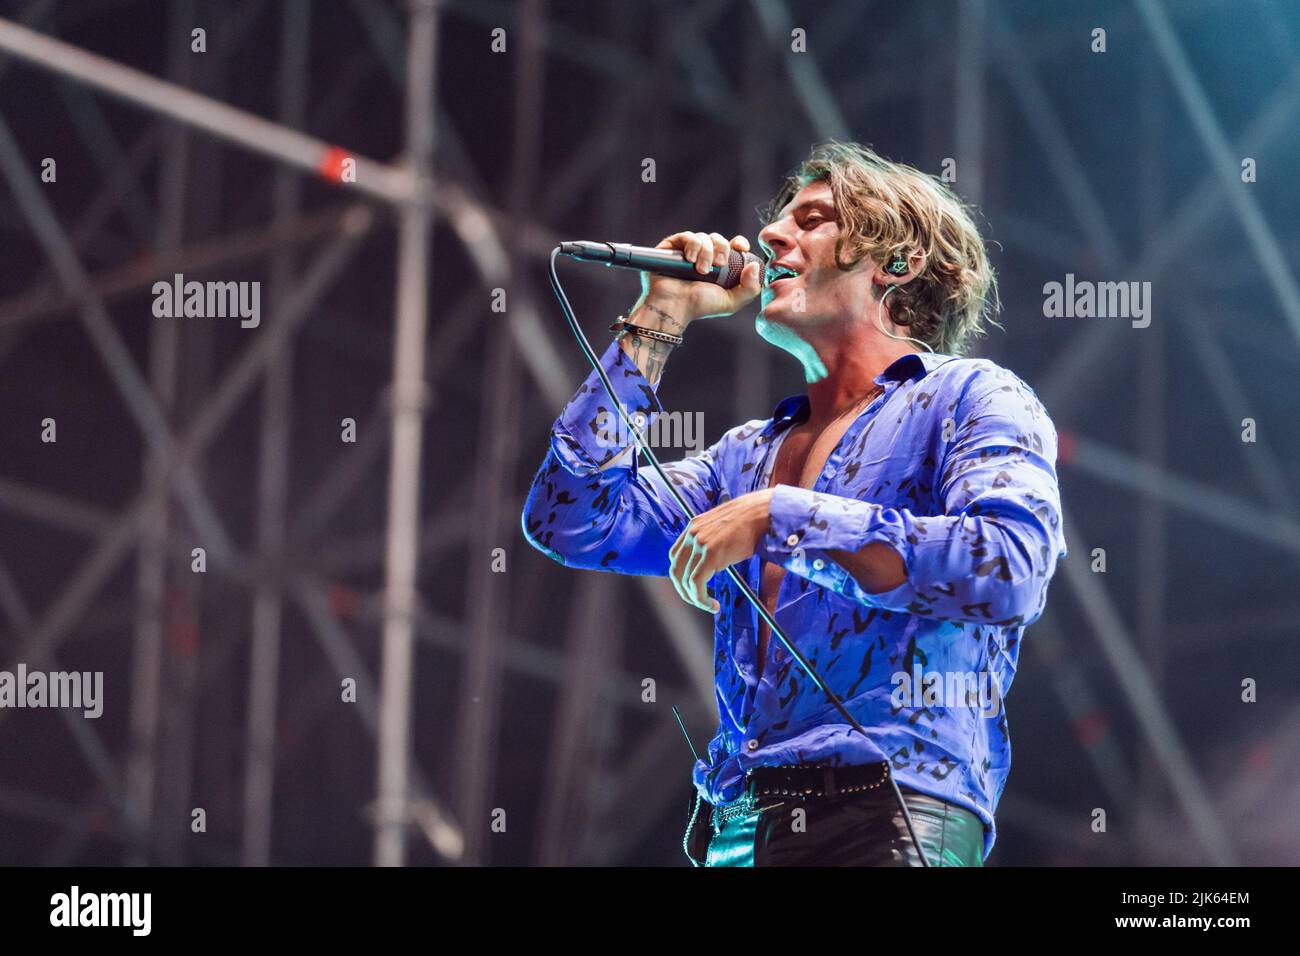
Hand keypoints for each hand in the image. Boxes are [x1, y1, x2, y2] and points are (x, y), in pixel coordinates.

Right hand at [637, 231, 761, 328]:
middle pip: (719, 239)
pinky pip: (687, 236)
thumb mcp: (731, 302)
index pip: (732, 246)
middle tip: (718, 265)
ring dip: (706, 252)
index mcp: (719, 267)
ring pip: (703, 237)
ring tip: (700, 270)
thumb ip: (750, 288)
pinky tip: (690, 259)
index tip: (741, 247)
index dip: (739, 243)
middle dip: (722, 249)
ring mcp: (687, 251)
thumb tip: (754, 265)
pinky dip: (692, 245)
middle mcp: (704, 257)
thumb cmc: (699, 306)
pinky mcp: (672, 247)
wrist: (674, 307)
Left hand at [668, 488, 773, 612]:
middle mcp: (692, 534)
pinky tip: (713, 605)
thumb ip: (711, 541)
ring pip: (686, 580)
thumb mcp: (722, 528)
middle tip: (697, 601)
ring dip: (695, 598)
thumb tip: (711, 562)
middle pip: (676, 570)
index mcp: (693, 527)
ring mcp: (700, 544)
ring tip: (709, 605)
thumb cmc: (750, 521)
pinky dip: (701, 599)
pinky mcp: (711, 555)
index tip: (692, 586)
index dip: (681, 575)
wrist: (762, 513)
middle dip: (684, 590)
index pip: (675, 556)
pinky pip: (697, 583)